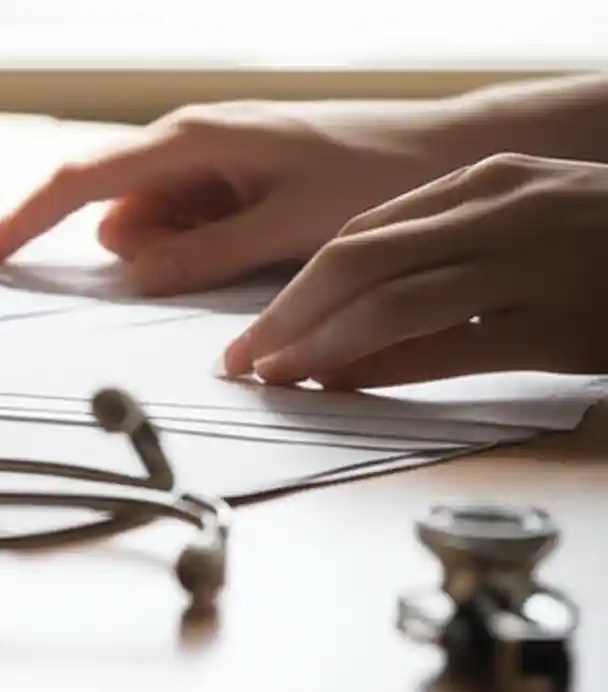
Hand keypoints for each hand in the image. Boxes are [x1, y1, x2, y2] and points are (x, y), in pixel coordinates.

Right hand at [0, 98, 490, 294]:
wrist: (437, 152)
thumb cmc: (372, 174)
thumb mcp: (287, 227)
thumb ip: (201, 254)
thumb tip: (126, 274)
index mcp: (189, 139)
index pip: (77, 182)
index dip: (20, 221)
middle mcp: (184, 144)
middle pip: (111, 211)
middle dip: (145, 251)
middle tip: (232, 253)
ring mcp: (201, 163)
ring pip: (147, 228)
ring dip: (181, 253)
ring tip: (264, 242)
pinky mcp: (221, 182)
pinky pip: (182, 228)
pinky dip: (203, 249)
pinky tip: (265, 237)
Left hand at [222, 153, 607, 388]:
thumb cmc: (603, 243)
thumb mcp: (520, 224)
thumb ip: (441, 256)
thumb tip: (351, 318)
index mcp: (483, 182)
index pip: (361, 234)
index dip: (297, 285)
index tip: (258, 326)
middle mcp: (497, 214)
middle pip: (356, 261)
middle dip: (286, 314)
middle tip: (241, 358)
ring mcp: (529, 265)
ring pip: (391, 303)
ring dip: (319, 345)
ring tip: (274, 376)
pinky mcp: (559, 326)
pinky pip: (450, 349)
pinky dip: (385, 370)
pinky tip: (344, 388)